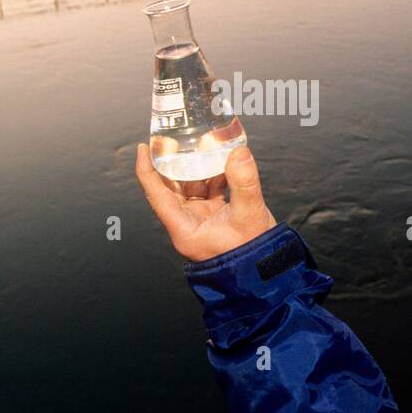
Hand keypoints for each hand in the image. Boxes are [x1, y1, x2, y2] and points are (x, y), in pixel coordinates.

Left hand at [134, 143, 277, 261]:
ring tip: (202, 145)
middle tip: (175, 140)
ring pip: (192, 187)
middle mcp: (188, 223)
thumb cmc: (253, 254)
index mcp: (184, 229)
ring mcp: (202, 220)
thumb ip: (244, 183)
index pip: (157, 195)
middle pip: (172, 188)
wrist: (267, 273)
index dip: (147, 171)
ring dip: (196, 167)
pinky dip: (214, 175)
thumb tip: (239, 152)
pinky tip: (224, 161)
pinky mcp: (216, 217)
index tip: (144, 148)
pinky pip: (209, 191)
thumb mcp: (249, 216)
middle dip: (173, 163)